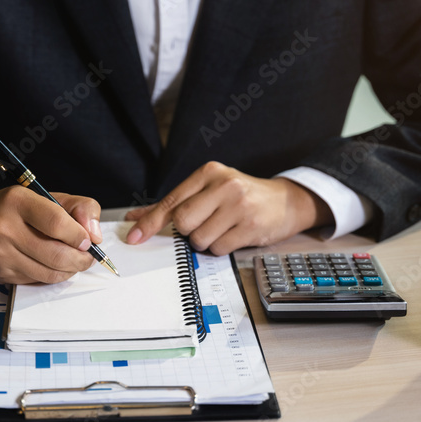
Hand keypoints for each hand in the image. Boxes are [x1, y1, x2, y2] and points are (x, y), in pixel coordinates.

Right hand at [0, 185, 101, 283]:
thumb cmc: (11, 207)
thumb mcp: (44, 195)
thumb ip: (78, 207)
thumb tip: (95, 234)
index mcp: (17, 202)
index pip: (56, 223)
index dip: (79, 236)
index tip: (87, 240)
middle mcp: (4, 228)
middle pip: (56, 254)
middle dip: (81, 260)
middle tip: (88, 257)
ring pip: (48, 273)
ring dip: (69, 271)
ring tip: (74, 262)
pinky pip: (36, 281)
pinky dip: (50, 276)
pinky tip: (52, 265)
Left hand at [124, 162, 331, 254]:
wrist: (285, 201)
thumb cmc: (241, 196)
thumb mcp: (209, 190)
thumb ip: (173, 204)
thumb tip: (136, 218)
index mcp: (209, 172)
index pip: (171, 201)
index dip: (150, 221)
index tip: (134, 236)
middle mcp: (224, 185)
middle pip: (183, 221)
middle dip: (188, 231)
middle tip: (203, 225)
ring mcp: (239, 205)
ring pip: (200, 239)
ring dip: (206, 242)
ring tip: (223, 228)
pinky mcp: (251, 226)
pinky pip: (219, 249)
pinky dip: (221, 248)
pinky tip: (233, 235)